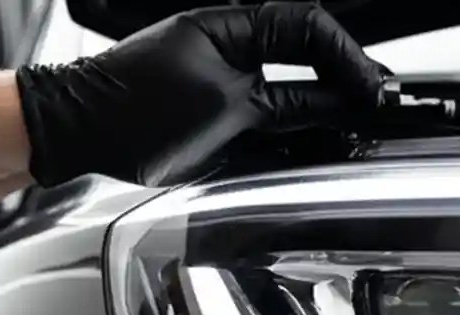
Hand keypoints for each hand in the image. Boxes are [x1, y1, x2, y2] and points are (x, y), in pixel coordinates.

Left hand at [16, 2, 384, 186]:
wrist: (80, 132)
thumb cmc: (134, 109)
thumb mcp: (224, 107)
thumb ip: (285, 105)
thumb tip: (335, 106)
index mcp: (232, 27)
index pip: (309, 30)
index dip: (349, 59)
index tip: (372, 89)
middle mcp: (233, 50)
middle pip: (308, 56)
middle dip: (348, 80)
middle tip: (380, 105)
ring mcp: (227, 82)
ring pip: (295, 88)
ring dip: (329, 106)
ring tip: (361, 124)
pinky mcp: (221, 115)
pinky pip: (273, 116)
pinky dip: (301, 129)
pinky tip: (322, 142)